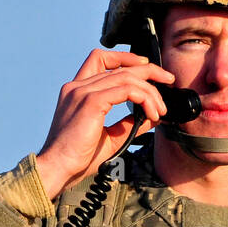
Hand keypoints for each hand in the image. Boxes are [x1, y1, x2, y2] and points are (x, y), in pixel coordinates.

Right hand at [34, 49, 174, 201]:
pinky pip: (126, 90)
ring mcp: (83, 91)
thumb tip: (152, 117)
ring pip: (127, 77)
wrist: (59, 168)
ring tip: (160, 110)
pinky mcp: (91, 102)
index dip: (126, 58)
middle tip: (168, 80)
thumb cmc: (78, 157)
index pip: (101, 59)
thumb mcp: (110, 136)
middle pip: (120, 66)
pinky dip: (144, 99)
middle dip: (149, 71)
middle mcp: (77, 86)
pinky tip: (151, 114)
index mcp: (77, 91)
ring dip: (150, 91)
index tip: (147, 67)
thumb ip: (129, 124)